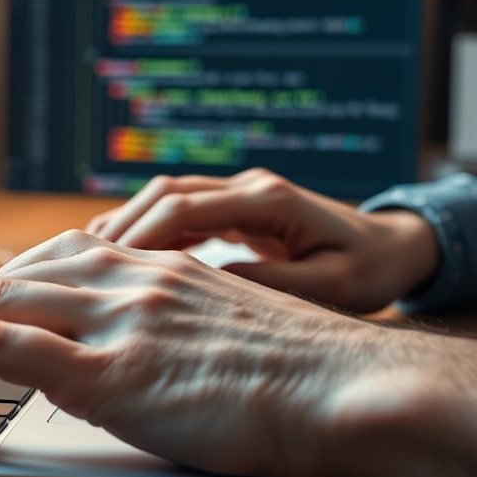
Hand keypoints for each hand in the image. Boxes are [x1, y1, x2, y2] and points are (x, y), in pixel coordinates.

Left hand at [0, 230, 392, 476]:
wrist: (349, 390)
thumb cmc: (308, 377)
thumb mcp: (230, 336)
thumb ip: (173, 335)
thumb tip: (137, 367)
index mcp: (159, 268)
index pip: (56, 260)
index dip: (6, 291)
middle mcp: (131, 278)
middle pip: (12, 278)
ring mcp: (118, 320)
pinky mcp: (110, 372)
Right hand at [86, 170, 438, 312]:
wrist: (396, 247)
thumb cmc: (370, 270)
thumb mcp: (331, 288)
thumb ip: (271, 286)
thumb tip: (207, 289)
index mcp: (269, 200)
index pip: (186, 206)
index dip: (140, 234)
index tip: (104, 266)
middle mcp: (249, 187)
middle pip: (167, 193)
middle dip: (121, 227)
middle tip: (80, 264)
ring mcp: (241, 193)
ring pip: (167, 198)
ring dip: (128, 226)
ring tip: (87, 260)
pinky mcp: (238, 207)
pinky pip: (181, 212)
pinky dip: (148, 231)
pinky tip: (121, 257)